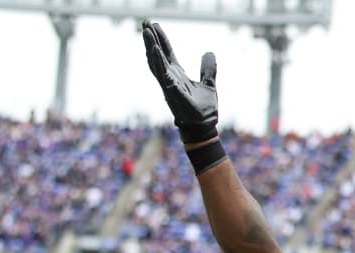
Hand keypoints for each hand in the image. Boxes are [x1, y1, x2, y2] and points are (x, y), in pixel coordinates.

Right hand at [142, 20, 218, 144]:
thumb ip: (208, 69)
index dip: (161, 39)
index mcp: (177, 76)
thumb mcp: (209, 84)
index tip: (154, 25)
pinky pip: (162, 74)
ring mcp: (168, 85)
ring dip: (151, 46)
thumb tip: (209, 53)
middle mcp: (169, 79)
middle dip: (151, 38)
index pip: (167, 53)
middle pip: (157, 55)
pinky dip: (158, 61)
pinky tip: (154, 49)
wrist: (204, 128)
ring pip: (155, 62)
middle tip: (145, 21)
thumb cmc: (204, 110)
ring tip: (146, 30)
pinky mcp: (171, 92)